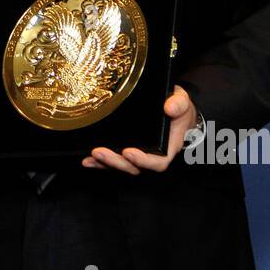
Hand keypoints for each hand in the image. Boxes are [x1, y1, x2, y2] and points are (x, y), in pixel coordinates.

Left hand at [81, 85, 197, 174]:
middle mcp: (152, 155)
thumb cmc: (178, 109)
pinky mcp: (127, 151)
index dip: (142, 161)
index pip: (158, 162)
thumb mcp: (182, 102)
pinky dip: (100, 163)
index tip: (128, 152)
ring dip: (106, 163)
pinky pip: (114, 160)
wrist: (174, 110)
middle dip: (116, 162)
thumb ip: (179, 104)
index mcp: (168, 147)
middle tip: (99, 152)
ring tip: (91, 155)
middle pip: (134, 167)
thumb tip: (170, 107)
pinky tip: (87, 160)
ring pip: (122, 165)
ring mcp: (139, 154)